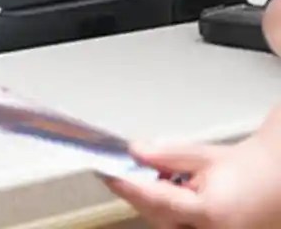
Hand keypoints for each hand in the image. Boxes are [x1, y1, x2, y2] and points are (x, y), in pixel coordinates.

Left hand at [103, 133, 280, 227]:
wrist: (277, 178)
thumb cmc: (249, 167)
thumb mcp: (203, 156)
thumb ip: (165, 155)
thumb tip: (134, 151)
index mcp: (211, 213)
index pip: (157, 201)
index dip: (129, 187)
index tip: (108, 175)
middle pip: (158, 218)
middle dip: (137, 196)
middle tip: (118, 175)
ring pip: (166, 226)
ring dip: (152, 205)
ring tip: (144, 180)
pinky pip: (180, 228)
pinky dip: (168, 214)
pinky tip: (162, 194)